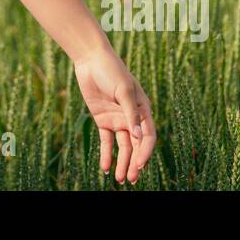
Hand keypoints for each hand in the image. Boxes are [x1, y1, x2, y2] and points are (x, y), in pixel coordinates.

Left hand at [72, 43, 156, 184]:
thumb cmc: (112, 71)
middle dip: (134, 163)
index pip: (148, 137)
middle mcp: (132, 118)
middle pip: (136, 146)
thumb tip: (138, 137)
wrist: (91, 60)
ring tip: (120, 179)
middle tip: (131, 179)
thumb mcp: (124, 90)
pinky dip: (106, 154)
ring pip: (122, 146)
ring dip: (122, 162)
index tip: (139, 165)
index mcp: (143, 110)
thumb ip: (130, 114)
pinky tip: (104, 167)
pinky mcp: (103, 120)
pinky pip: (106, 141)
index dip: (145, 152)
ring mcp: (117, 120)